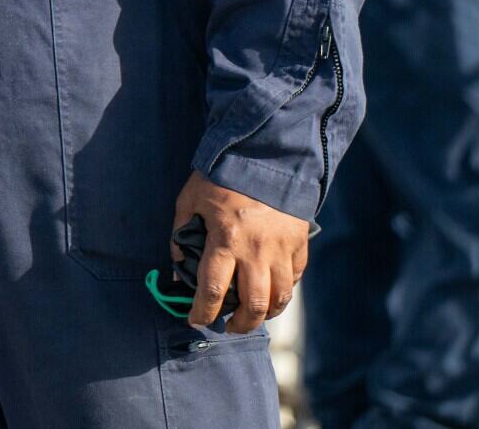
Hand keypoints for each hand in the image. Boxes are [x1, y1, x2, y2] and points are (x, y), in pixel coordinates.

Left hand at [171, 172, 308, 334]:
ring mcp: (281, 248)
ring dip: (264, 315)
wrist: (264, 152)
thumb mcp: (190, 199)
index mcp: (225, 238)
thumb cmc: (220, 176)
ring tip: (251, 316)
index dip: (201, 312)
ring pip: (279, 299)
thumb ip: (181, 234)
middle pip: (253, 305)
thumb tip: (178, 270)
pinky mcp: (299, 243)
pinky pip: (294, 280)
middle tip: (227, 326)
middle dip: (238, 324)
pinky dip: (283, 292)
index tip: (194, 320)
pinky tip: (270, 293)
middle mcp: (256, 249)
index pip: (212, 291)